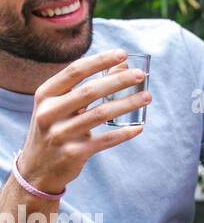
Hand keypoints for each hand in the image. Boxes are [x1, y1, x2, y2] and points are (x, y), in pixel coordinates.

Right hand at [16, 49, 151, 194]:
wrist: (36, 169)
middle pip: (90, 91)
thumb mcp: (60, 105)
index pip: (75, 71)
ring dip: (127, 104)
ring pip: (100, 114)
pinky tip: (138, 127)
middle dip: (119, 81)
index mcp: (46, 95)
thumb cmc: (55, 127)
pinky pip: (105, 140)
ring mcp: (60, 134)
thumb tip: (123, 65)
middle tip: (141, 75)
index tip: (122, 53)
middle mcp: (49, 113)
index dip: (100, 61)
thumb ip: (86, 86)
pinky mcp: (73, 153)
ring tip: (147, 97)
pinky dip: (124, 133)